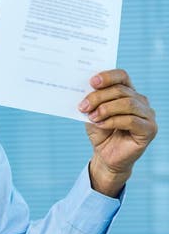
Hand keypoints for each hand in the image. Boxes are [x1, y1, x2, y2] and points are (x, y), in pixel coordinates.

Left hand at [78, 69, 156, 196]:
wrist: (106, 156)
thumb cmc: (101, 132)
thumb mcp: (92, 113)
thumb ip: (92, 101)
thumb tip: (86, 90)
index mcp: (128, 92)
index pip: (122, 76)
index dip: (108, 76)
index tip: (92, 82)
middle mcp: (141, 101)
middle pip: (121, 90)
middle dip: (99, 97)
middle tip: (83, 106)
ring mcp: (147, 115)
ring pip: (128, 104)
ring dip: (106, 109)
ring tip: (92, 117)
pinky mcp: (149, 130)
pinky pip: (131, 120)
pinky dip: (113, 121)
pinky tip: (102, 125)